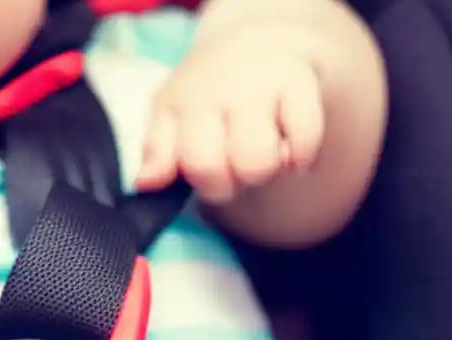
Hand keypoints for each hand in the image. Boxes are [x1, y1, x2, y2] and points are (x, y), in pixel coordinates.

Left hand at [135, 23, 326, 204]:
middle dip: (234, 184)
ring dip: (264, 172)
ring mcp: (262, 84)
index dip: (208, 184)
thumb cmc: (204, 91)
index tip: (210, 176)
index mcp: (186, 102)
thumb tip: (145, 183)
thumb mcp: (168, 115)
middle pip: (231, 168)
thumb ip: (156, 151)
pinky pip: (306, 138)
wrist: (253, 42)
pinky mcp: (299, 80)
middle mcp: (222, 89)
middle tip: (233, 168)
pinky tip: (292, 155)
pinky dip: (303, 158)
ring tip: (261, 157)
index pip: (196, 163)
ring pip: (264, 160)